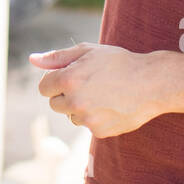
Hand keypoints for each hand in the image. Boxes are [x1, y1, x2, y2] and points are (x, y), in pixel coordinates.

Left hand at [31, 43, 169, 137]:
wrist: (151, 83)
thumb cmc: (118, 62)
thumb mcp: (87, 51)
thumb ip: (57, 57)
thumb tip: (32, 59)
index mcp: (68, 80)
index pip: (44, 87)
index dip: (55, 80)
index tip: (69, 76)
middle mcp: (75, 102)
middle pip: (54, 104)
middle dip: (65, 95)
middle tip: (87, 84)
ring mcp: (87, 119)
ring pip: (71, 116)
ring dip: (79, 107)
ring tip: (102, 94)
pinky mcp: (99, 132)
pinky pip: (87, 126)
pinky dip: (94, 118)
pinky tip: (110, 105)